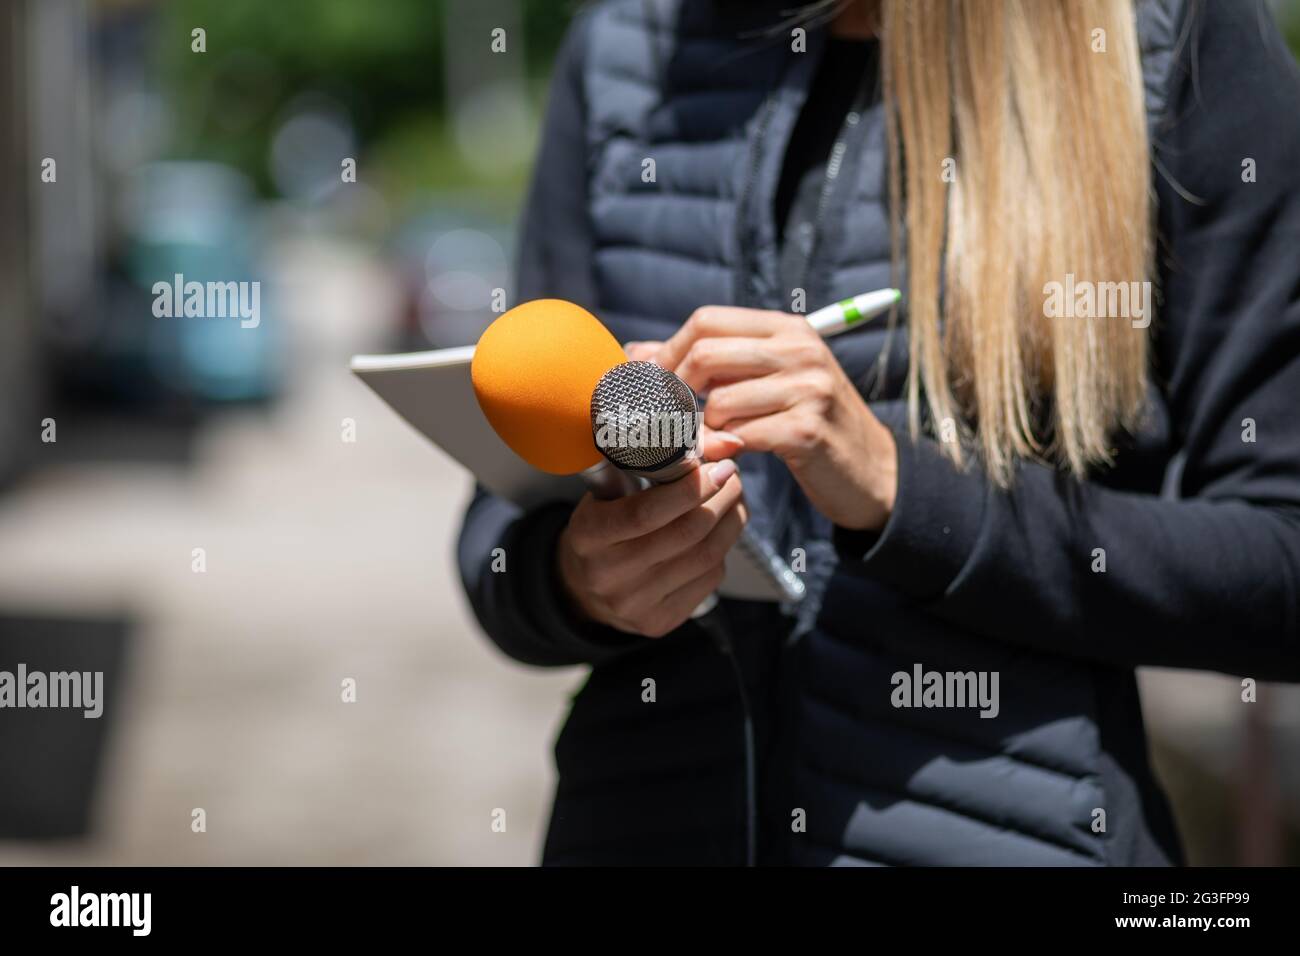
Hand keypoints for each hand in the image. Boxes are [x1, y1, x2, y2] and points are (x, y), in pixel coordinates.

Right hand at [557, 430, 747, 637]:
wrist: (584, 586)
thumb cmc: (604, 526)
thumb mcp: (610, 492)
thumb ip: (656, 465)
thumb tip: (720, 445)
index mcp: (588, 536)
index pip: (644, 514)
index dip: (687, 488)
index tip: (714, 466)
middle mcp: (608, 575)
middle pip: (684, 534)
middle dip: (720, 498)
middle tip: (732, 475)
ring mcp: (634, 604)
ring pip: (705, 557)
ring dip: (731, 520)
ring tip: (734, 497)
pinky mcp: (659, 622)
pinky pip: (708, 579)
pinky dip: (723, 549)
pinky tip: (720, 530)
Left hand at [651, 307, 897, 530]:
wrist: (871, 470)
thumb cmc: (806, 423)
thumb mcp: (763, 381)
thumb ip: (706, 365)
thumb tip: (635, 353)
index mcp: (786, 329)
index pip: (706, 322)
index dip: (668, 352)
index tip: (650, 383)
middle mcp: (800, 350)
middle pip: (705, 354)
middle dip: (676, 391)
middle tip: (671, 418)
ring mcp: (808, 388)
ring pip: (719, 402)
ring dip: (703, 430)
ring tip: (711, 441)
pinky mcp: (808, 430)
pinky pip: (742, 435)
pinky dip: (726, 449)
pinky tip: (733, 454)